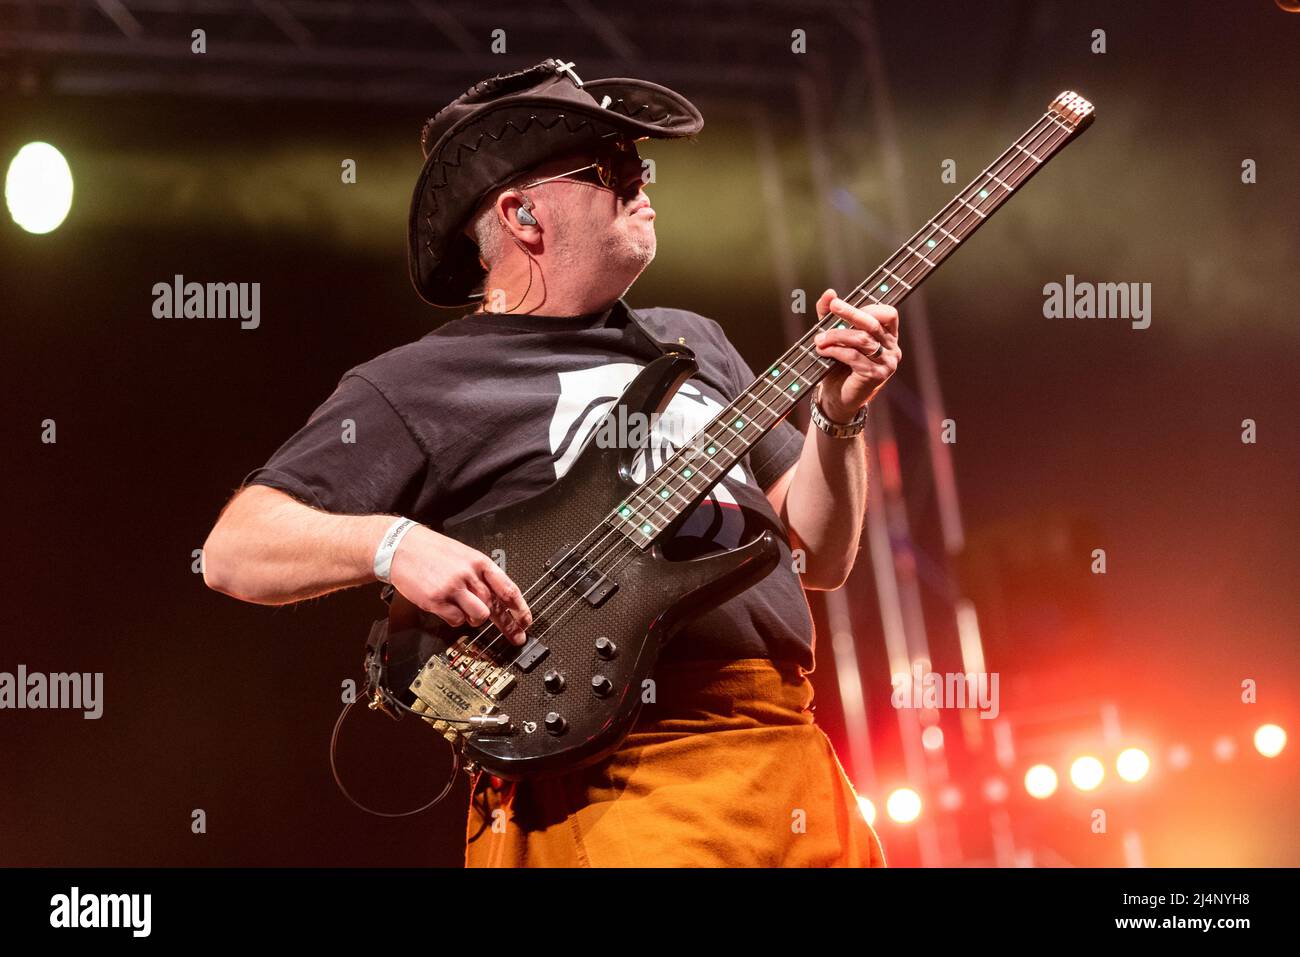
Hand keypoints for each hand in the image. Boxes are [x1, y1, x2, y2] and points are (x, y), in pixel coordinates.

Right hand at [388, 525, 531, 645]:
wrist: (400, 547)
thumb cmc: (431, 550)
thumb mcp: (463, 555)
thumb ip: (480, 575)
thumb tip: (497, 597)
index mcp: (479, 562)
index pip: (508, 588)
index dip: (520, 608)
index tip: (526, 622)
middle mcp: (468, 574)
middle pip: (495, 606)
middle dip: (505, 624)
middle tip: (513, 635)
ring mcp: (452, 588)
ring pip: (480, 616)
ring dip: (477, 620)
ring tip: (468, 613)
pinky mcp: (436, 600)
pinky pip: (456, 620)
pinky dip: (456, 619)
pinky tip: (449, 610)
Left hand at [811, 288, 901, 419]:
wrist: (838, 398)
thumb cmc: (839, 365)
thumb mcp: (835, 337)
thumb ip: (831, 316)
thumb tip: (829, 293)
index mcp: (888, 337)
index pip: (888, 314)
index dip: (867, 307)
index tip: (841, 305)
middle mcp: (893, 349)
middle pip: (873, 324)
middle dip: (850, 313)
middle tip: (832, 308)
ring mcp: (888, 363)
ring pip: (862, 340)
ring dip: (837, 335)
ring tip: (819, 339)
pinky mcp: (876, 376)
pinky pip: (854, 357)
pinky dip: (835, 351)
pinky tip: (822, 351)